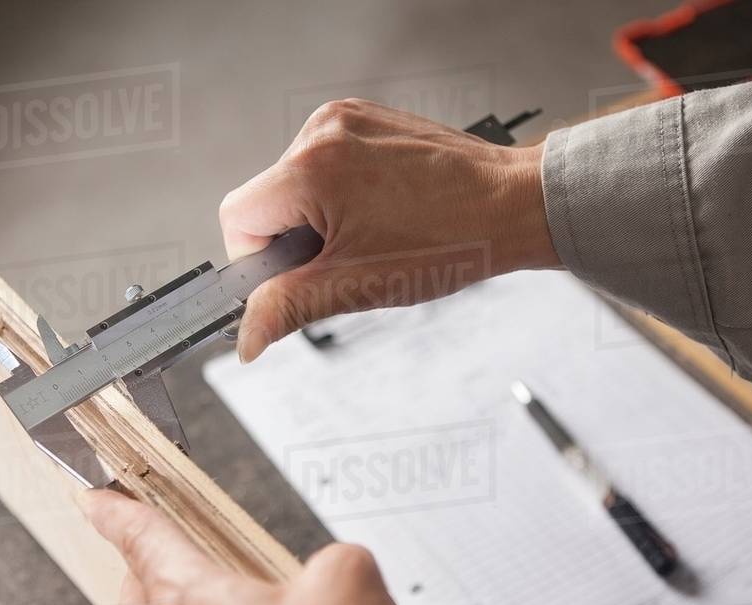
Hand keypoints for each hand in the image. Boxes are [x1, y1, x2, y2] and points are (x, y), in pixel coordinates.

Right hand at [220, 99, 559, 362]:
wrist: (514, 206)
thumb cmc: (452, 240)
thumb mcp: (357, 286)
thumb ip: (288, 309)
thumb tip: (247, 338)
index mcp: (311, 168)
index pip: (237, 218)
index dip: (257, 262)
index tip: (294, 280)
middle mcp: (322, 131)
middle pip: (266, 202)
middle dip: (294, 243)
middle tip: (346, 261)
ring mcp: (345, 119)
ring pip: (295, 185)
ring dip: (318, 221)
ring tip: (372, 236)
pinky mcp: (366, 118)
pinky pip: (325, 165)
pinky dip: (340, 196)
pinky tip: (380, 214)